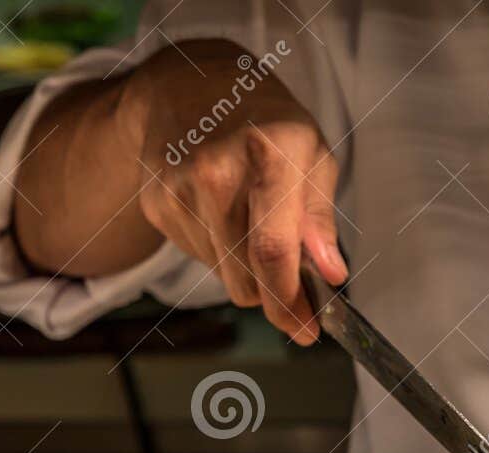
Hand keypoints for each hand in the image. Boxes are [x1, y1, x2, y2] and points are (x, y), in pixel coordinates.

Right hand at [122, 39, 346, 341]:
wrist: (186, 86)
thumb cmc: (264, 121)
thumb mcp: (313, 153)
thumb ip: (321, 218)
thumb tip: (331, 273)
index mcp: (269, 153)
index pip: (272, 250)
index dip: (290, 302)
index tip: (307, 330)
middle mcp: (216, 173)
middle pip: (247, 276)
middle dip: (278, 300)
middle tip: (300, 298)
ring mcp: (178, 190)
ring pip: (226, 277)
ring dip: (251, 276)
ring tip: (258, 231)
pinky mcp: (157, 206)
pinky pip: (203, 261)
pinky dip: (224, 256)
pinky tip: (227, 218)